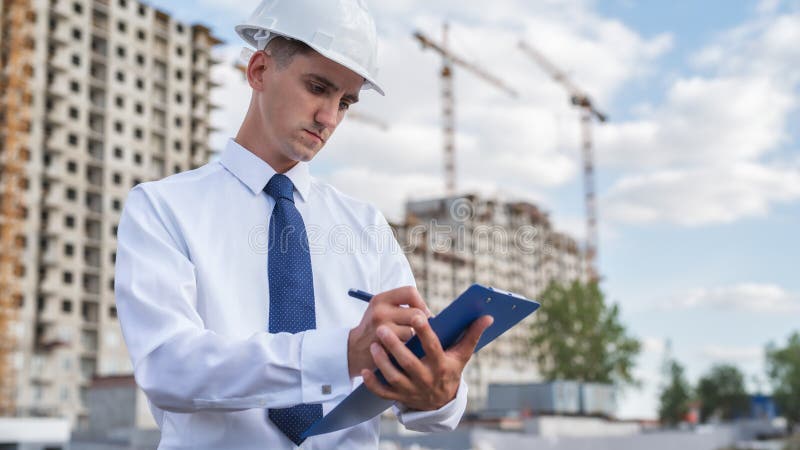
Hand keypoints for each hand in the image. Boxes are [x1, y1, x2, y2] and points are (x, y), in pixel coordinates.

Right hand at [347, 286, 431, 376]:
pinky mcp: (383, 347)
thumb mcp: (382, 311)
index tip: (423, 314)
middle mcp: (380, 311)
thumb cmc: (375, 329)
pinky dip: (411, 350)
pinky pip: (407, 347)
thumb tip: (432, 315)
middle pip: (416, 314)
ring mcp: (381, 330)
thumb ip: (402, 307)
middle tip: (423, 332)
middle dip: (423, 324)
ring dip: (417, 339)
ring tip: (413, 342)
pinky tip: (407, 351)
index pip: (410, 292)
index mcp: (381, 299)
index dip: (421, 303)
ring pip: (414, 332)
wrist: (353, 350)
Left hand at [361, 311, 493, 410]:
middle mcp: (426, 378)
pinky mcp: (399, 397)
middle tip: (382, 329)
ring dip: (382, 362)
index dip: (425, 332)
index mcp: (441, 365)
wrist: (441, 402)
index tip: (418, 315)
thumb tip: (487, 316)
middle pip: (409, 363)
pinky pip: (384, 393)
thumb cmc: (450, 369)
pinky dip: (373, 384)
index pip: (433, 347)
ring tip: (374, 345)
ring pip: (394, 377)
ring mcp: (412, 389)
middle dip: (395, 346)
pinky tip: (364, 372)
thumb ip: (472, 334)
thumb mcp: (462, 355)